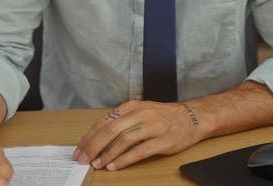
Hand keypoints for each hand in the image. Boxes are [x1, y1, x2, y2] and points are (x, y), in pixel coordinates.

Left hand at [74, 100, 203, 170]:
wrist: (192, 117)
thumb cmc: (164, 117)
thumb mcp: (140, 112)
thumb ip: (121, 122)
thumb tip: (96, 138)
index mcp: (132, 106)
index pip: (105, 121)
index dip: (89, 137)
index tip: (79, 149)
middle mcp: (141, 113)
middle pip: (111, 130)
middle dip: (94, 146)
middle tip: (83, 159)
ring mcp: (153, 126)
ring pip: (124, 139)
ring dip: (107, 153)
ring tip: (97, 164)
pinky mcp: (164, 140)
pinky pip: (140, 150)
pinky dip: (124, 159)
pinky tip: (114, 166)